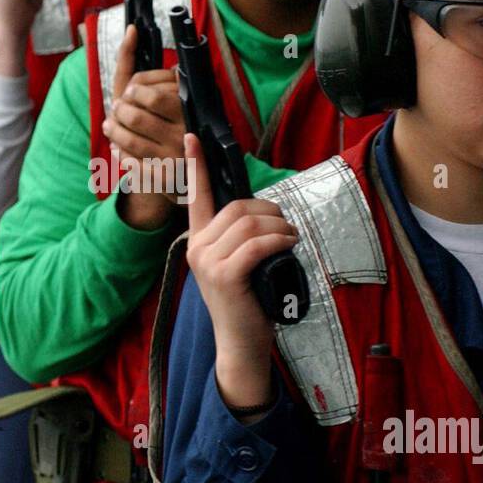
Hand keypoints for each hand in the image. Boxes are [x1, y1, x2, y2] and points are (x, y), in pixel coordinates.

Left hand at [105, 25, 184, 228]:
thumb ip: (154, 68)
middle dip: (119, 111)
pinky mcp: (163, 181)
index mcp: (188, 111)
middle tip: (116, 110)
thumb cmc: (181, 124)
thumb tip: (131, 30)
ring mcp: (173, 160)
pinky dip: (120, 155)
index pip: (149, 95)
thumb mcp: (177, 94)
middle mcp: (183, 135)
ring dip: (114, 131)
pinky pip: (130, 165)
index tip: (130, 91)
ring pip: (128, 141)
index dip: (133, 91)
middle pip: (134, 117)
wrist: (196, 172)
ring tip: (111, 126)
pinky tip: (119, 149)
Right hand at [184, 133, 297, 412]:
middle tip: (285, 228)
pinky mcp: (225, 276)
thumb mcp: (239, 265)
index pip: (196, 196)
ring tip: (289, 240)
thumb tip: (264, 214)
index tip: (193, 138)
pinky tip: (286, 247)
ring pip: (249, 224)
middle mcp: (197, 248)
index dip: (196, 165)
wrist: (241, 344)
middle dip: (269, 211)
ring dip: (279, 227)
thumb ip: (240, 238)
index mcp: (198, 241)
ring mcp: (208, 262)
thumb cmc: (247, 303)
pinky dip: (278, 241)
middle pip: (236, 208)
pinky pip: (256, 244)